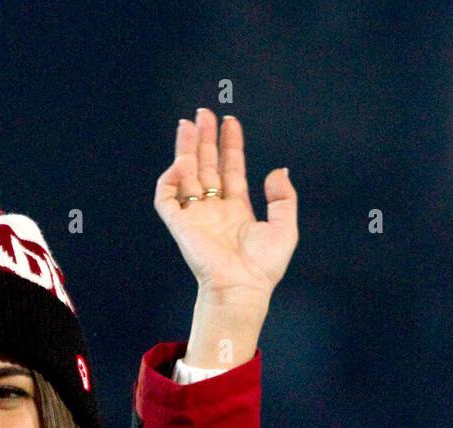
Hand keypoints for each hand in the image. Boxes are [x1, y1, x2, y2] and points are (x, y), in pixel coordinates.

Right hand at [154, 109, 297, 304]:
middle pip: (205, 166)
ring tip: (188, 124)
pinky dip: (169, 179)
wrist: (242, 288)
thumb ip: (284, 198)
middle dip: (204, 139)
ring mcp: (196, 216)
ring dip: (185, 149)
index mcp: (236, 209)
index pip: (230, 169)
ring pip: (186, 175)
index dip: (230, 145)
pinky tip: (181, 163)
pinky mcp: (180, 225)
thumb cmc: (264, 266)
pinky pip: (167, 197)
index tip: (230, 121)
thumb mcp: (286, 227)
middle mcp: (214, 209)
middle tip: (204, 113)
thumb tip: (277, 170)